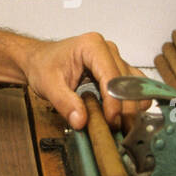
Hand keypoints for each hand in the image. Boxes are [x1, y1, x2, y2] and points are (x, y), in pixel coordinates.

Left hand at [20, 33, 146, 129]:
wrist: (40, 60)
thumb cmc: (44, 66)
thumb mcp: (48, 85)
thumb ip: (64, 102)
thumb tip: (81, 120)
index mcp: (92, 46)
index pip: (112, 76)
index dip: (114, 101)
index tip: (112, 120)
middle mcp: (108, 50)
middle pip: (127, 82)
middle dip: (124, 108)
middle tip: (115, 128)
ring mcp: (115, 59)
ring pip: (135, 86)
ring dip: (130, 107)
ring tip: (118, 125)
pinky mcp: (118, 70)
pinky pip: (134, 87)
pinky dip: (130, 103)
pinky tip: (119, 116)